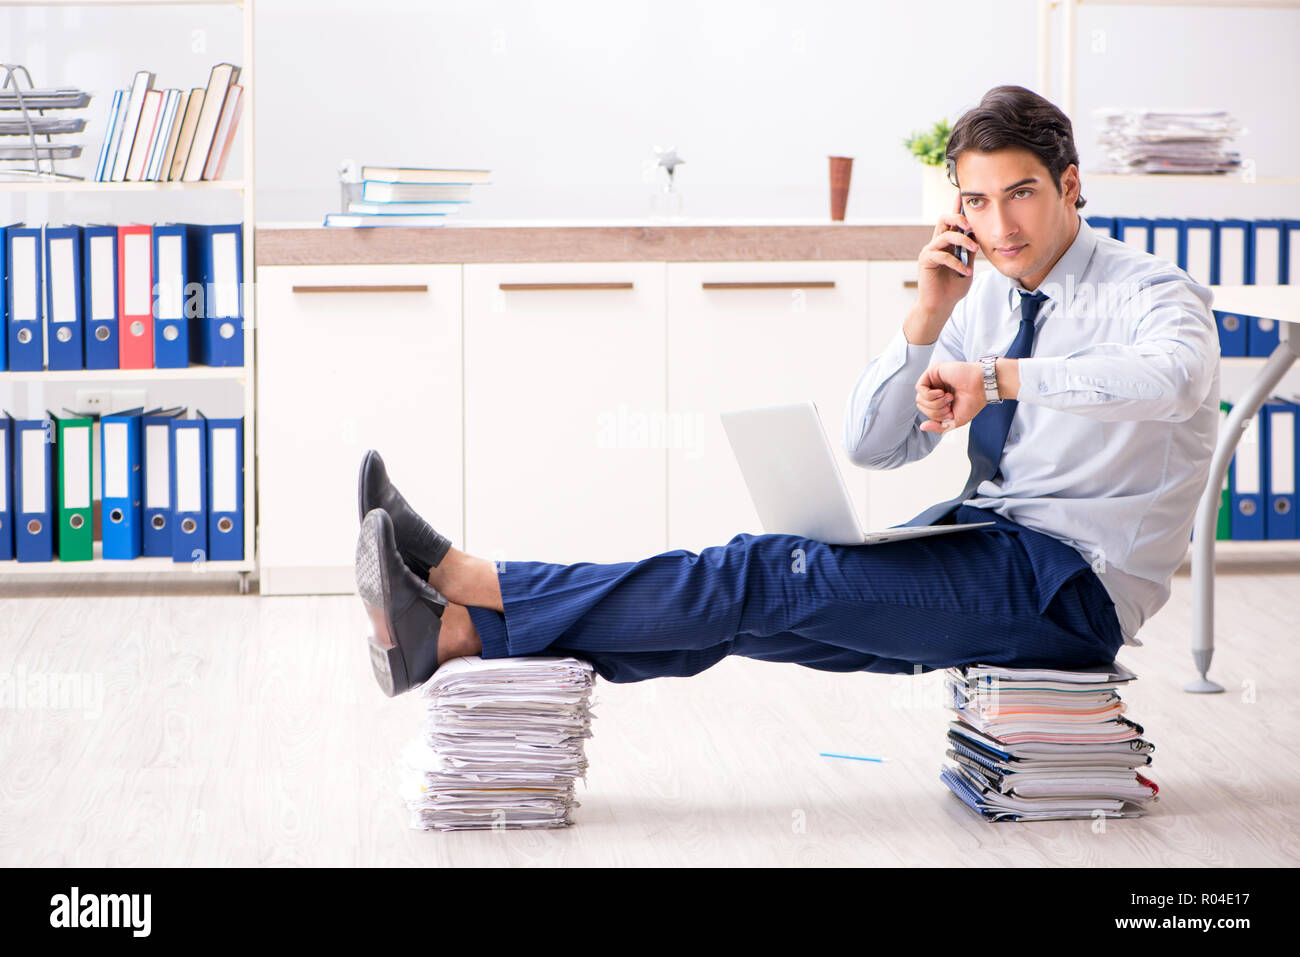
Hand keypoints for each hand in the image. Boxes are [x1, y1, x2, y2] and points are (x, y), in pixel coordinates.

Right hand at [914, 192, 977, 323]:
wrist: (940, 306)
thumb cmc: (953, 287)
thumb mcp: (967, 266)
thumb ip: (970, 251)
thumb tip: (977, 236)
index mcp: (947, 243)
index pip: (952, 220)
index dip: (956, 206)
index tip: (962, 192)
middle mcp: (937, 243)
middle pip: (944, 219)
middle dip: (958, 218)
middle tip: (972, 224)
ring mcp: (930, 251)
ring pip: (945, 235)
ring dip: (962, 240)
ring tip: (974, 249)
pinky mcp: (926, 260)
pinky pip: (942, 255)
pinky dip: (956, 263)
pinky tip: (965, 272)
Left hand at [915, 361, 986, 432]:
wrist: (981, 388)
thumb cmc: (971, 402)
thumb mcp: (954, 421)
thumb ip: (938, 426)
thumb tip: (922, 426)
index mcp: (939, 399)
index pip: (926, 411)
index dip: (935, 416)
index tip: (950, 412)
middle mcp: (935, 389)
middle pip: (921, 405)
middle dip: (934, 411)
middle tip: (949, 406)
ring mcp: (933, 380)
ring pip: (919, 398)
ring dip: (934, 403)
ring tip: (949, 398)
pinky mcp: (932, 371)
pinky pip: (919, 388)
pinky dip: (930, 395)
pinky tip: (942, 393)